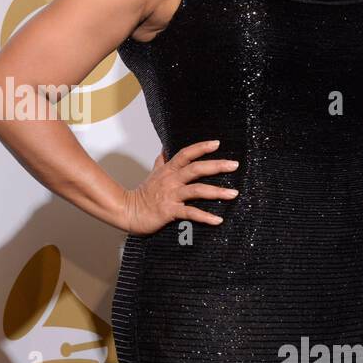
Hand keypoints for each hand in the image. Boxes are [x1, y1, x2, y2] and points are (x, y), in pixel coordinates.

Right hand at [119, 139, 239, 235]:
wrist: (128, 211)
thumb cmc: (143, 194)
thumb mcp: (153, 174)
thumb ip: (161, 162)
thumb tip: (165, 150)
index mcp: (168, 170)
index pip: (186, 154)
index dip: (201, 147)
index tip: (217, 143)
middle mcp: (171, 180)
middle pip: (196, 169)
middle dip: (216, 166)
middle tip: (234, 165)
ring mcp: (171, 195)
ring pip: (197, 190)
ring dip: (217, 192)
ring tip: (233, 193)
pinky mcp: (170, 211)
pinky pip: (190, 213)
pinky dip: (205, 217)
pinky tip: (218, 219)